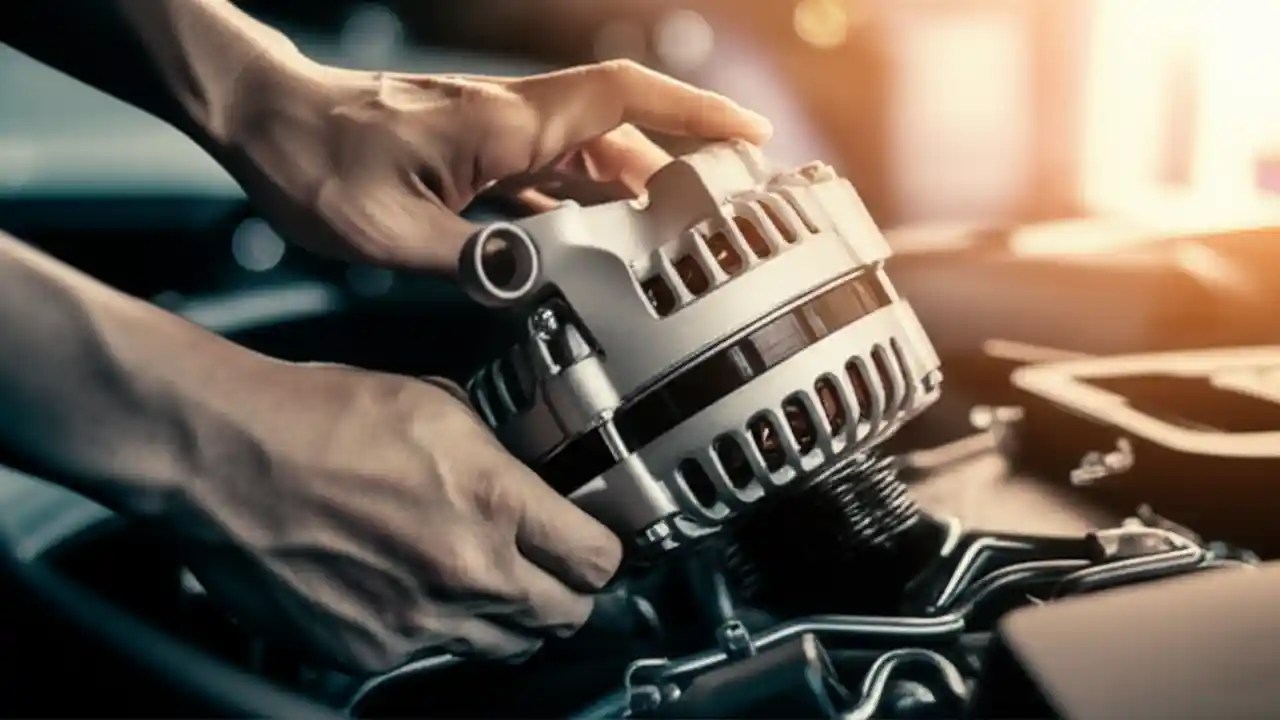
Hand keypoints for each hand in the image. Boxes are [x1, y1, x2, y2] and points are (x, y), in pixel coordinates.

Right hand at [168, 362, 622, 673]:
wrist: (225, 457)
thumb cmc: (317, 419)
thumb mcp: (437, 406)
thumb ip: (498, 456)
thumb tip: (526, 478)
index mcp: (495, 503)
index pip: (598, 562)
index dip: (599, 553)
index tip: (589, 547)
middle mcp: (467, 574)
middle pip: (565, 618)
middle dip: (562, 595)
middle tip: (542, 571)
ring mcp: (418, 623)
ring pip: (503, 647)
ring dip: (503, 619)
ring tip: (469, 579)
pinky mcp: (369, 652)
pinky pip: (430, 657)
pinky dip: (432, 632)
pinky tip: (405, 588)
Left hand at [219, 57, 771, 272]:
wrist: (264, 116)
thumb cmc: (313, 161)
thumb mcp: (387, 231)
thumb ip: (470, 262)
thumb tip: (536, 291)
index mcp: (502, 124)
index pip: (620, 99)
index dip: (693, 112)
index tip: (748, 135)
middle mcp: (510, 120)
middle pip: (618, 138)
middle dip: (678, 171)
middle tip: (725, 220)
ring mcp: (494, 134)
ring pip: (586, 160)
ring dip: (631, 195)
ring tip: (670, 243)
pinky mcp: (475, 151)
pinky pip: (547, 178)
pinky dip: (580, 208)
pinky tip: (592, 247)